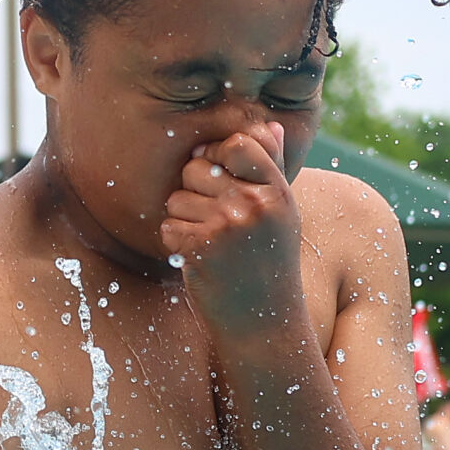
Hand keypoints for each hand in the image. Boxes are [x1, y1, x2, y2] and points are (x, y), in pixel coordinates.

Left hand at [160, 121, 302, 329]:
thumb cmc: (269, 265)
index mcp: (277, 190)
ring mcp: (228, 226)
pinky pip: (168, 226)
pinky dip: (176, 244)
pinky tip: (200, 261)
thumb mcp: (281, 214)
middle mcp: (255, 204)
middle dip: (196, 192)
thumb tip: (266, 124)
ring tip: (211, 245)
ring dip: (184, 220)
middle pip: (197, 167)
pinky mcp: (201, 248)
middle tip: (217, 223)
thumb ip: (272, 166)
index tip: (220, 178)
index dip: (218, 156)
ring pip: (177, 197)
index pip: (237, 143)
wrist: (264, 325)